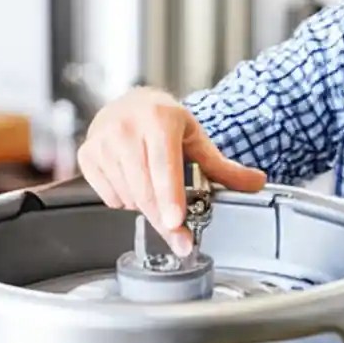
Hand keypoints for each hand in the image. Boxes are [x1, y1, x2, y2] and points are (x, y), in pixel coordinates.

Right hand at [76, 87, 265, 254]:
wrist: (130, 103)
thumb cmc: (164, 122)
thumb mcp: (195, 138)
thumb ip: (223, 167)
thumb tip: (256, 182)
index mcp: (158, 120)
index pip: (164, 167)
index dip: (169, 197)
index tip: (174, 222)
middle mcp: (126, 129)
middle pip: (146, 191)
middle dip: (164, 220)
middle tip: (180, 239)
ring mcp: (103, 142)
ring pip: (129, 197)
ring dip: (145, 204)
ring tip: (153, 184)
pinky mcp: (87, 155)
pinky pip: (110, 198)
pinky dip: (125, 200)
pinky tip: (132, 181)